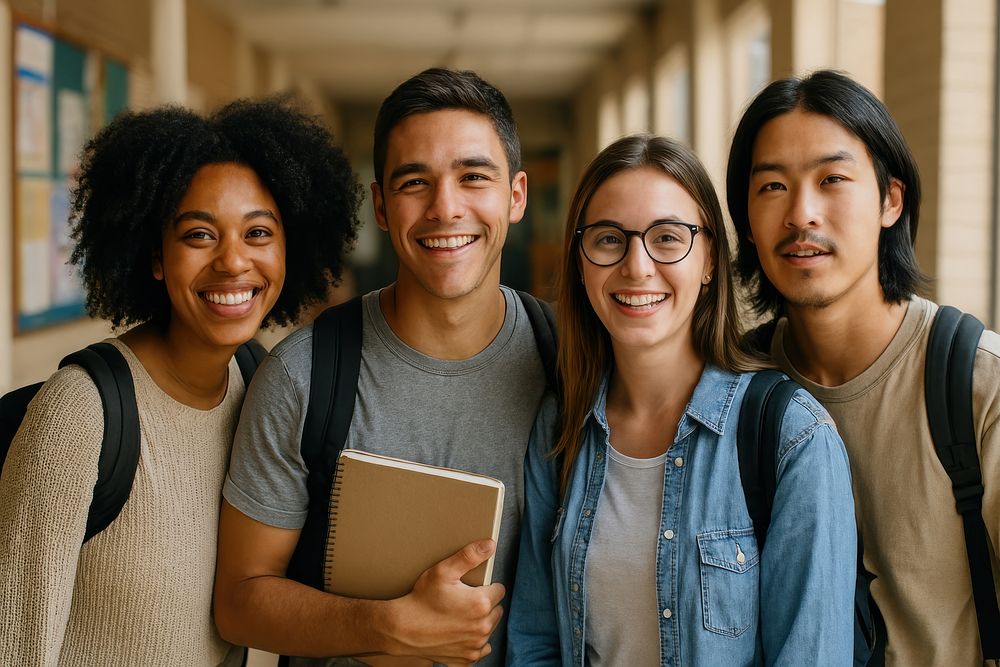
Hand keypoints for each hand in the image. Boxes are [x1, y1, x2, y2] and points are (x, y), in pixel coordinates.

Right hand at [383, 539, 504, 663]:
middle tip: (463, 600)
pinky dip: (473, 641)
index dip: (486, 586)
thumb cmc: (421, 600)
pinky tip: (458, 632)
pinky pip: (481, 648)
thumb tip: (490, 545)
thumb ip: (469, 556)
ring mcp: (475, 645)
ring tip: (458, 615)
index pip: (499, 590)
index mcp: (481, 603)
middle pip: (497, 610)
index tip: (471, 587)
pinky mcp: (468, 658)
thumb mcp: (442, 571)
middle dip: (485, 604)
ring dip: (480, 622)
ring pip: (489, 628)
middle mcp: (482, 627)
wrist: (402, 629)